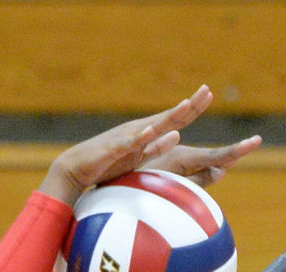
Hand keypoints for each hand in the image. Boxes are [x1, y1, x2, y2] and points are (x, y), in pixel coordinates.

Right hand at [40, 85, 244, 204]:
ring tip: (186, 106)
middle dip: (188, 105)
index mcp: (147, 133)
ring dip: (168, 117)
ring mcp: (126, 138)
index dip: (192, 108)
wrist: (76, 167)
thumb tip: (177, 135)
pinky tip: (150, 132)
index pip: (174, 119)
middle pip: (168, 117)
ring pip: (152, 127)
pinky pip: (128, 144)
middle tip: (206, 90)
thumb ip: (157, 147)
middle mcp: (139, 130)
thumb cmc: (108, 163)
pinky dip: (139, 138)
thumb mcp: (138, 156)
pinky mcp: (113, 150)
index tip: (209, 93)